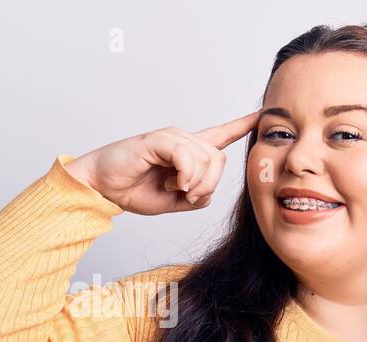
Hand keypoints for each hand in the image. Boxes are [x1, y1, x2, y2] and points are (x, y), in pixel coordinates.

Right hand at [62, 110, 260, 215]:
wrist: (104, 187)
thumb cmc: (136, 190)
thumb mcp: (176, 202)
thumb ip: (198, 196)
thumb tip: (207, 190)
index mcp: (189, 153)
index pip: (221, 134)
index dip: (242, 125)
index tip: (262, 114)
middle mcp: (183, 140)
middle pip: (219, 159)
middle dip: (210, 184)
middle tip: (189, 196)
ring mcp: (171, 137)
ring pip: (206, 160)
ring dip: (197, 183)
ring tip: (176, 189)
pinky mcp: (158, 139)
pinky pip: (187, 157)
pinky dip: (186, 176)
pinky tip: (175, 184)